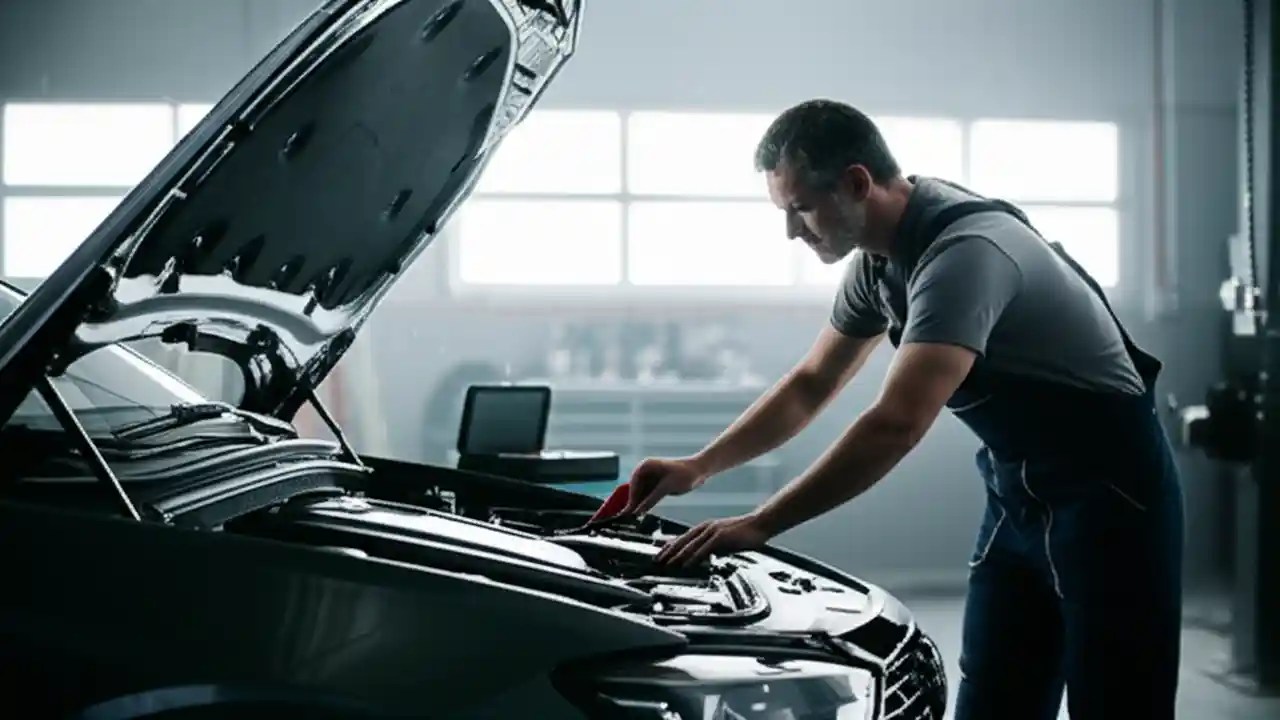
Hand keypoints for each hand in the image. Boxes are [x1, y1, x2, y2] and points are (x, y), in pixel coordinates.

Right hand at [621, 457, 706, 514]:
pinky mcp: (655, 485)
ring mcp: (649, 478)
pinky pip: (646, 497)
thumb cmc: (685, 474)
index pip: (633, 486)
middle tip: (625, 519)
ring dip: (637, 506)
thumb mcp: (667, 487)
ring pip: (639, 495)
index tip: (626, 514)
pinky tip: (640, 515)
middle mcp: (644, 472)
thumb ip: (651, 499)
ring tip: (631, 520)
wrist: (699, 470)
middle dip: (631, 504)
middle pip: (633, 491)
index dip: (630, 500)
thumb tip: (636, 512)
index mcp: (645, 466)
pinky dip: (644, 505)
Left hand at [654, 511, 773, 567]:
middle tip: (656, 560)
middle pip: (682, 540)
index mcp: (705, 528)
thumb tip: (706, 558)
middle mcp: (706, 528)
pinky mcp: (720, 537)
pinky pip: (703, 549)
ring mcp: (712, 532)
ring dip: (677, 555)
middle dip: (668, 551)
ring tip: (667, 564)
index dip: (670, 545)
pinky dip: (693, 557)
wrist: (759, 524)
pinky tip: (686, 563)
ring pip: (690, 545)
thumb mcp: (724, 541)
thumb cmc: (744, 533)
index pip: (683, 537)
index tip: (660, 554)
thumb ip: (713, 548)